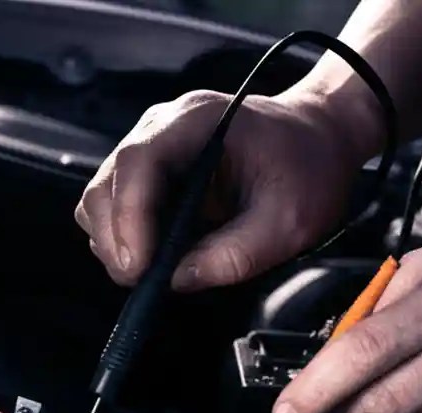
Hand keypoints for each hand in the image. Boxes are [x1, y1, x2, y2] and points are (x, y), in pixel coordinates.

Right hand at [75, 89, 376, 290]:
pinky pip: (117, 207)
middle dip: (116, 240)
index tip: (138, 268)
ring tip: (152, 272)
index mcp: (198, 121)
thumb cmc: (310, 169)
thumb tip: (176, 281)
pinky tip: (158, 256)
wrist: (320, 139)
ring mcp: (152, 147)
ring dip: (116, 241)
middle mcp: (162, 127)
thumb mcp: (290, 221)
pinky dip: (126, 238)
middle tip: (144, 282)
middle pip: (106, 184)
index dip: (129, 219)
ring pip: (101, 198)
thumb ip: (235, 254)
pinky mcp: (152, 173)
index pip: (138, 164)